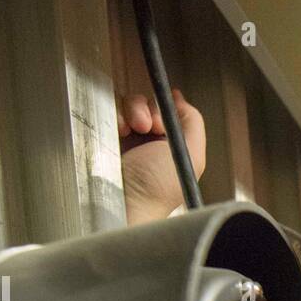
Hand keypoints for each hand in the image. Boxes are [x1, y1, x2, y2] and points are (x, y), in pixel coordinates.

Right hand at [117, 88, 206, 224]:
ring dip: (134, 110)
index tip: (164, 121)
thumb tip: (179, 99)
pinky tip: (119, 131)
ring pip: (130, 104)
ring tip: (133, 129)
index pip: (170, 111)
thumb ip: (194, 123)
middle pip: (150, 103)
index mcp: (172, 147)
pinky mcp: (105, 137)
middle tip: (148, 128)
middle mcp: (149, 142)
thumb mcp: (192, 155)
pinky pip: (110, 110)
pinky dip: (117, 114)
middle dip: (150, 110)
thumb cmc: (157, 187)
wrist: (125, 201)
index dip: (167, 109)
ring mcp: (126, 139)